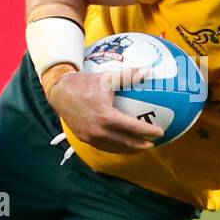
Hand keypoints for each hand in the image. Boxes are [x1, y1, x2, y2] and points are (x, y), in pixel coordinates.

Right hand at [46, 68, 163, 152]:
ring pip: (114, 147)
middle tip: (152, 144)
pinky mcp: (83, 138)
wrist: (59, 92)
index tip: (160, 133)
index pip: (133, 127)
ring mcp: (90, 136)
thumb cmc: (84, 83)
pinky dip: (114, 147)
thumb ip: (128, 76)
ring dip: (128, 149)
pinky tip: (120, 145)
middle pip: (125, 142)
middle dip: (140, 145)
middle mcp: (98, 130)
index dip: (148, 131)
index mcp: (106, 117)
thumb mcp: (107, 78)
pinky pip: (102, 146)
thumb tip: (147, 70)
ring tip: (139, 147)